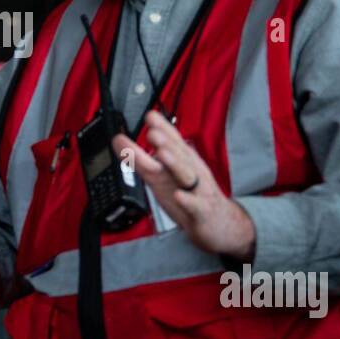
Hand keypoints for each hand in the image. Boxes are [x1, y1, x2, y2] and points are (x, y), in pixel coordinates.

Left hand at [112, 110, 255, 261]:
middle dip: (166, 142)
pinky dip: (186, 200)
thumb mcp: (166, 174)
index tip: (149, 115)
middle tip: (152, 132)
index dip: (162, 128)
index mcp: (183, 162)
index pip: (173, 141)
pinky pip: (194, 206)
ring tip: (163, 154)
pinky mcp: (201, 211)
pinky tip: (178, 195)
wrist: (219, 222)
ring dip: (175, 164)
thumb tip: (120, 141)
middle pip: (178, 155)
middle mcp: (191, 172)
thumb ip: (143, 158)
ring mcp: (198, 191)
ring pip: (186, 176)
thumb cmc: (192, 195)